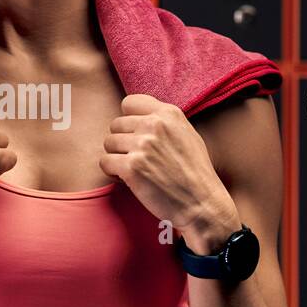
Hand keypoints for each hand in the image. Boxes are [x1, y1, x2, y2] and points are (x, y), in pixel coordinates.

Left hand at [99, 94, 239, 251]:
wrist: (201, 203)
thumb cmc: (195, 173)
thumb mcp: (188, 135)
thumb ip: (164, 122)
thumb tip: (139, 117)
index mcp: (169, 113)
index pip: (129, 103)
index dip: (129, 120)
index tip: (135, 134)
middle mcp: (154, 125)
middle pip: (116, 125)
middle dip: (122, 142)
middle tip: (137, 158)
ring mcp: (142, 145)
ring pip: (108, 143)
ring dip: (117, 157)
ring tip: (135, 169)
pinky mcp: (131, 167)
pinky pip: (105, 162)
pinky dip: (113, 172)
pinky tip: (129, 179)